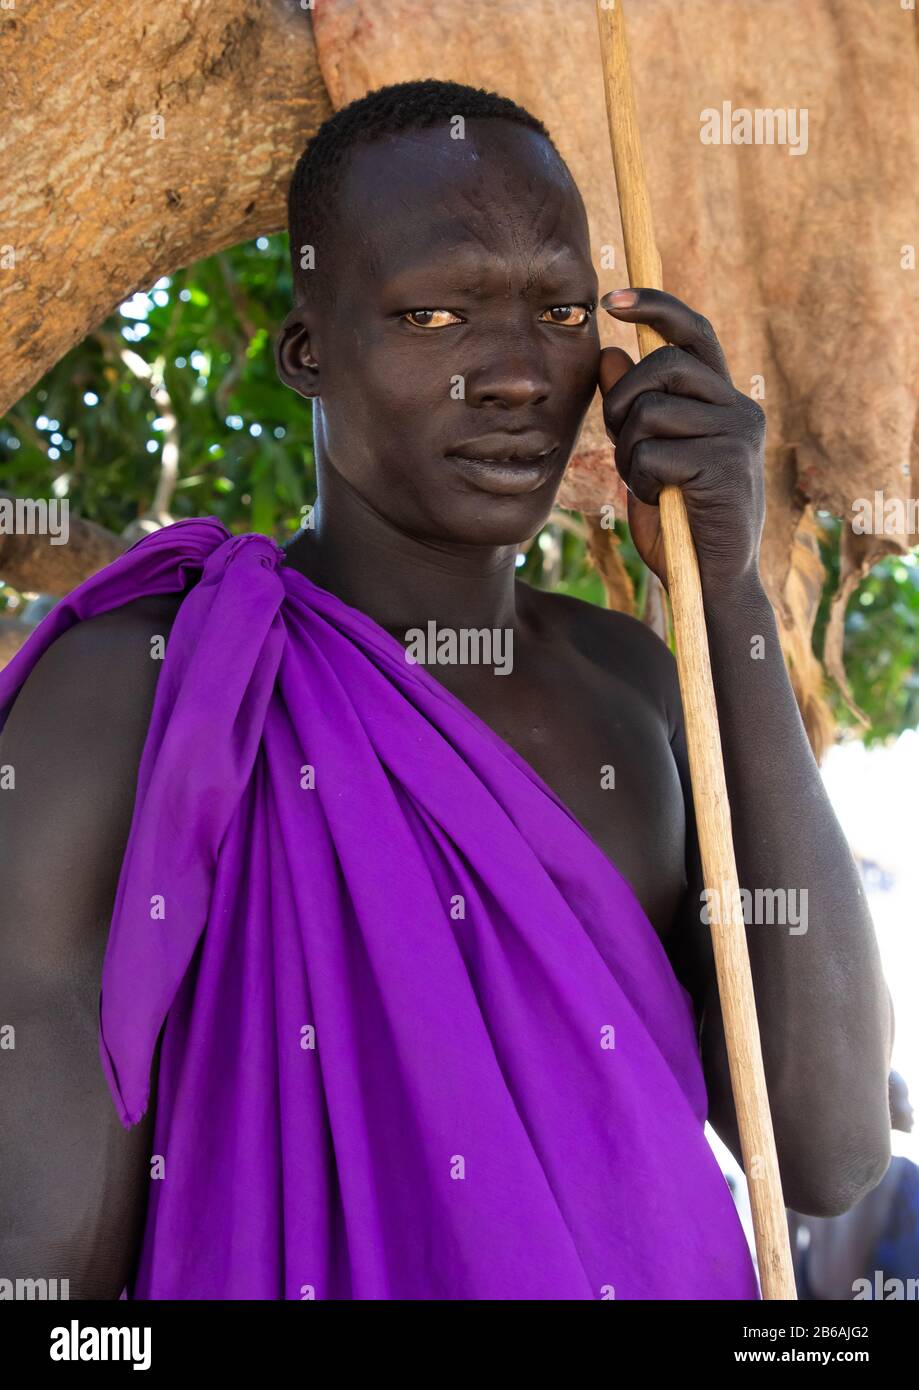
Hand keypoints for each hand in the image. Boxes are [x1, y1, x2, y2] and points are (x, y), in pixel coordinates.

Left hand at [598, 288, 765, 597]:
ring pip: (651, 411)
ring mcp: (736, 436)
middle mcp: (738, 408)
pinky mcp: (726, 466)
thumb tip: (607, 351)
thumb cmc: (677, 520)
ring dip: (630, 452)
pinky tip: (660, 501)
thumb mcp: (646, 454)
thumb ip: (632, 407)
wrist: (712, 582)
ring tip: (647, 483)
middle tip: (620, 441)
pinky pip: (654, 453)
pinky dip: (641, 479)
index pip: (692, 333)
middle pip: (661, 365)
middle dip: (622, 400)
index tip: (612, 300)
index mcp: (722, 400)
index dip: (655, 307)